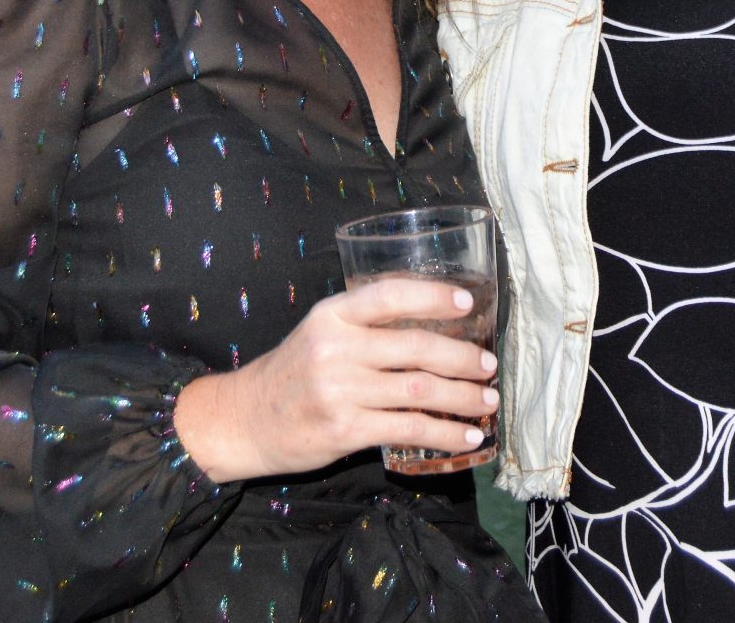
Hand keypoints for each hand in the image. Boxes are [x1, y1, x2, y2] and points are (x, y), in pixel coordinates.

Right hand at [173, 277, 497, 483]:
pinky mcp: (344, 430)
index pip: (390, 295)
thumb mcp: (321, 330)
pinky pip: (407, 428)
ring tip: (488, 401)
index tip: (467, 305)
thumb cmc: (295, 371)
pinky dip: (444, 433)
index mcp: (333, 314)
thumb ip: (365, 322)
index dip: (432, 296)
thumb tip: (433, 321)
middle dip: (462, 357)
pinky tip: (466, 438)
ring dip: (462, 397)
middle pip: (415, 347)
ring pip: (418, 390)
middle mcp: (336, 348)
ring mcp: (339, 390)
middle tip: (490, 365)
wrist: (245, 419)